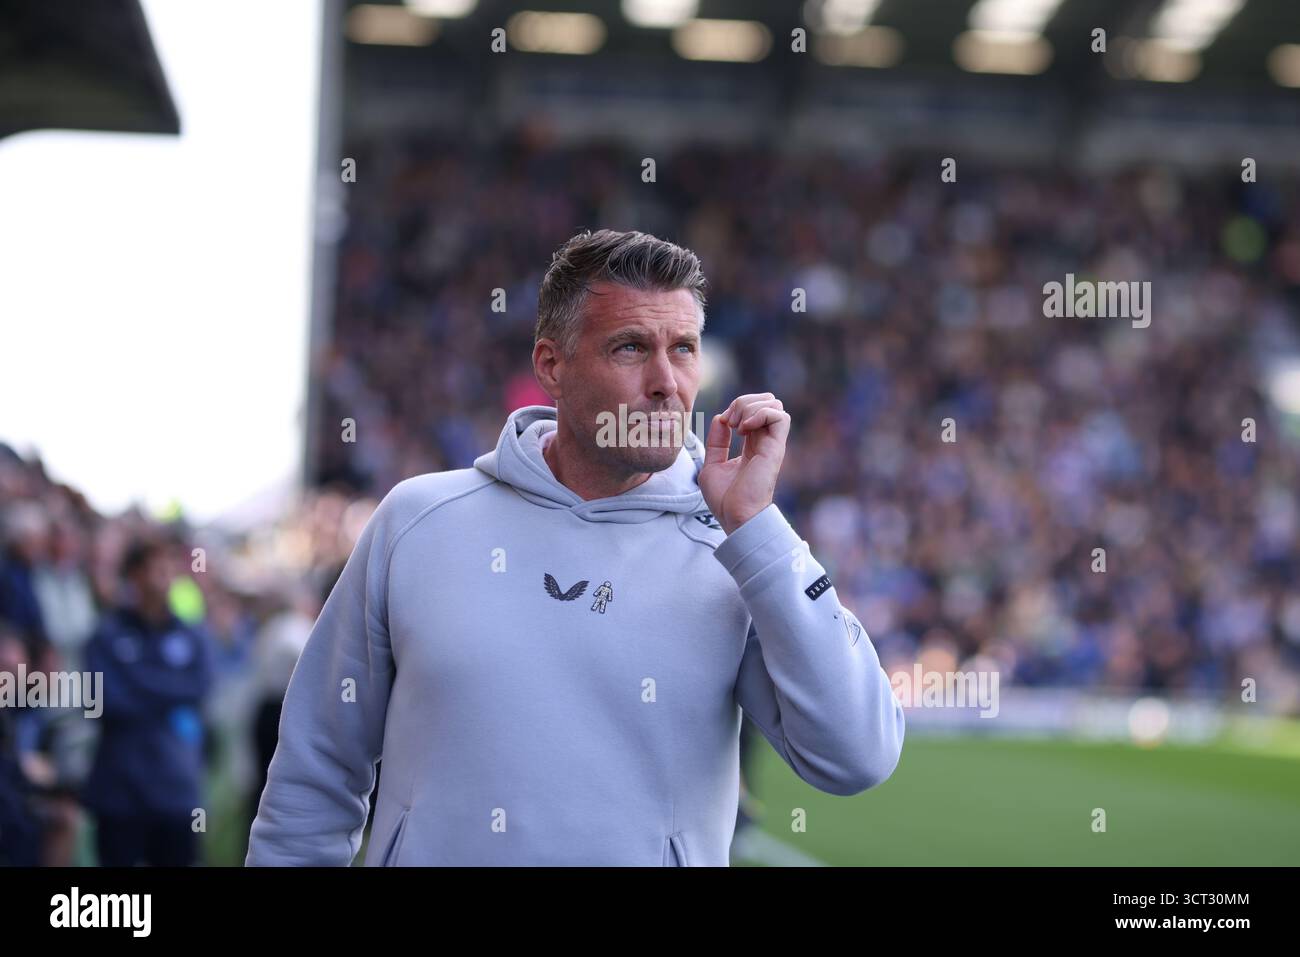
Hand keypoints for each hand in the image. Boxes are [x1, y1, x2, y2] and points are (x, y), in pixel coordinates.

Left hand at [699, 393, 789, 534]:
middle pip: (767, 401)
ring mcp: (772, 444)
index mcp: (752, 444)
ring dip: (750, 407)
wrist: (735, 517)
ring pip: (774, 404)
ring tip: (737, 425)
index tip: (723, 423)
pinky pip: (780, 416)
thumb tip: (720, 418)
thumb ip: (716, 442)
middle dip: (744, 402)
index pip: (754, 410)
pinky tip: (743, 430)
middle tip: (730, 421)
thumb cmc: (725, 500)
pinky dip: (759, 414)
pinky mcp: (775, 449)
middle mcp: (765, 441)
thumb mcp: (712, 464)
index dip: (737, 407)